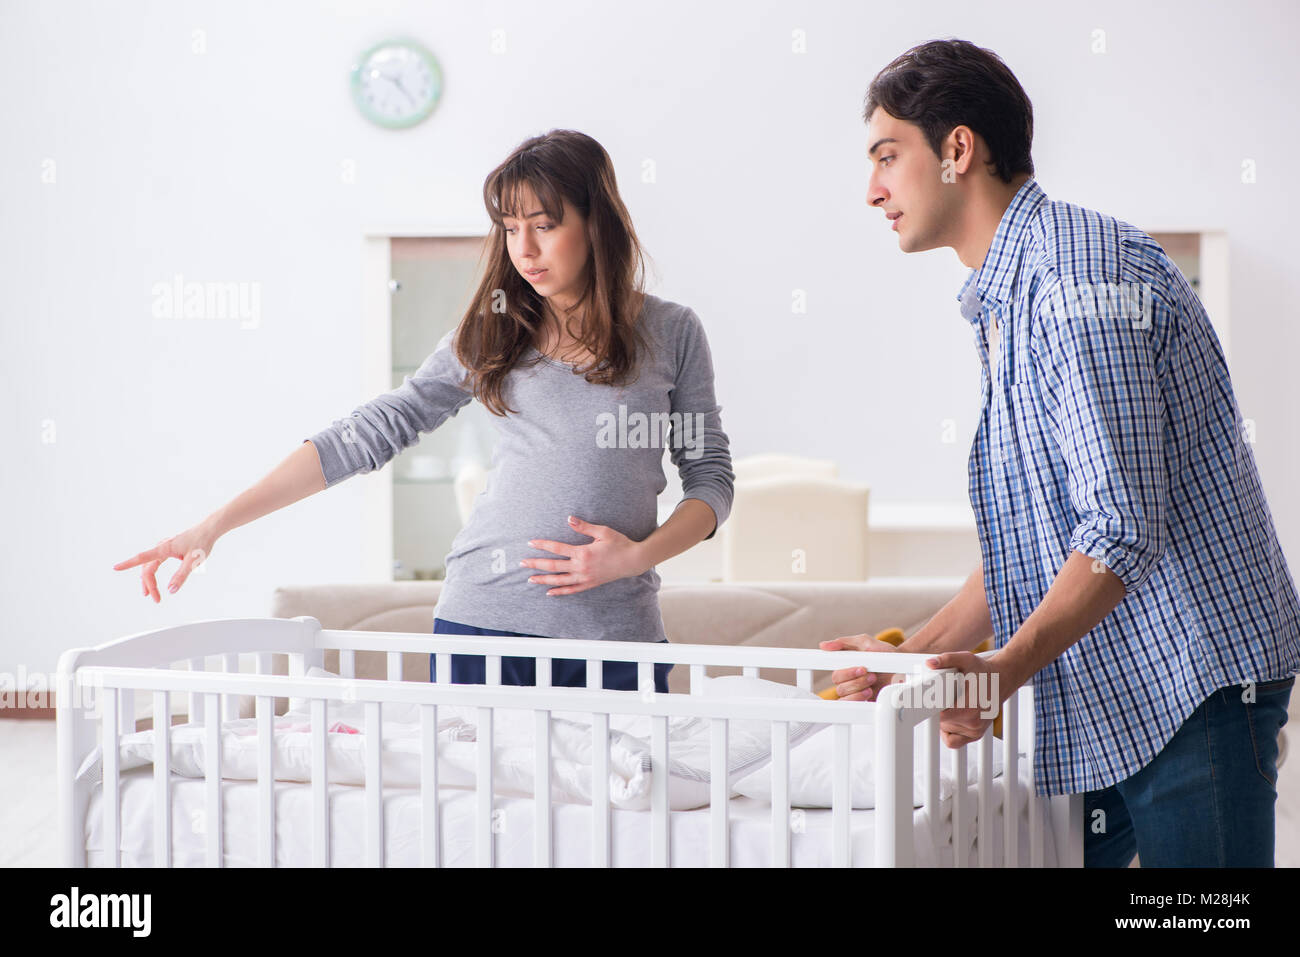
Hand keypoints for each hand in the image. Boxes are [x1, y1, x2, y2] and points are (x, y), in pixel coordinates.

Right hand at [112, 521, 218, 602]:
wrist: (209, 530)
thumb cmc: (202, 543)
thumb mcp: (194, 562)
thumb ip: (182, 575)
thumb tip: (171, 590)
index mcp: (165, 549)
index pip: (142, 557)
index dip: (128, 564)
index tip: (115, 568)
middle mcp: (162, 547)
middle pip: (148, 567)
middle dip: (149, 584)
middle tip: (155, 598)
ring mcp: (164, 548)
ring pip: (150, 565)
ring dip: (149, 580)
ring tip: (151, 594)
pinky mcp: (169, 549)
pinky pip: (155, 562)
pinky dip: (153, 572)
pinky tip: (153, 580)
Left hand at [521, 515, 648, 595]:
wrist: (633, 561)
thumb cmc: (619, 543)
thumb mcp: (603, 531)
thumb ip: (584, 526)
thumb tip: (569, 519)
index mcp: (583, 552)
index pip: (557, 548)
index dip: (542, 545)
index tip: (530, 543)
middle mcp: (581, 567)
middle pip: (553, 566)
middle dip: (536, 564)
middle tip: (522, 562)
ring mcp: (584, 577)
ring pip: (559, 580)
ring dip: (543, 580)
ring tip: (530, 579)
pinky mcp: (589, 584)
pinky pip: (571, 590)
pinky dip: (560, 592)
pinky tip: (549, 592)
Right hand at [818, 633, 903, 700]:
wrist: (902, 664)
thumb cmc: (883, 652)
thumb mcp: (865, 642)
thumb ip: (844, 642)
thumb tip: (824, 645)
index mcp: (845, 666)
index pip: (835, 673)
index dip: (845, 672)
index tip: (861, 668)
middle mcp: (848, 680)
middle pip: (839, 685)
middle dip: (855, 680)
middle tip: (871, 674)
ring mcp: (855, 692)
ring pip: (844, 695)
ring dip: (858, 689)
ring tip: (872, 682)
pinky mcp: (863, 702)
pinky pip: (852, 706)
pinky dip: (858, 700)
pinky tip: (869, 693)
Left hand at [923, 651, 1020, 747]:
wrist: (1002, 680)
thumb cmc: (983, 671)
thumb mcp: (966, 660)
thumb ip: (946, 660)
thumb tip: (930, 664)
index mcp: (970, 707)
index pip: (939, 714)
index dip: (932, 706)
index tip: (930, 700)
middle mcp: (973, 722)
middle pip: (941, 722)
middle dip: (939, 709)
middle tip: (944, 697)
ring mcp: (975, 730)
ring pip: (946, 730)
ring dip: (945, 719)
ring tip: (953, 703)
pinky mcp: (976, 735)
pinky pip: (953, 741)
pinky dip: (949, 731)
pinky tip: (952, 717)